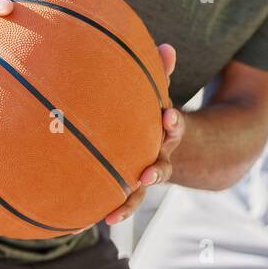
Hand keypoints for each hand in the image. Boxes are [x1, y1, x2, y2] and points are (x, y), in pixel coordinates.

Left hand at [105, 44, 179, 224]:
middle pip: (161, 167)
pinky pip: (123, 200)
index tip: (169, 118)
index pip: (175, 127)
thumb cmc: (156, 112)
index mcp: (168, 132)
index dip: (174, 124)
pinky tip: (92, 221)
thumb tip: (167, 47)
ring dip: (129, 203)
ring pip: (140, 192)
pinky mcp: (132, 187)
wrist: (172, 146)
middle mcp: (161, 157)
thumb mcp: (160, 93)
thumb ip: (162, 72)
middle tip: (146, 174)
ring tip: (114, 215)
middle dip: (156, 171)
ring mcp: (146, 175)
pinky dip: (112, 211)